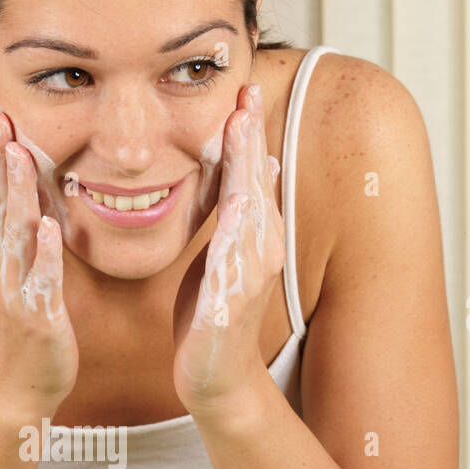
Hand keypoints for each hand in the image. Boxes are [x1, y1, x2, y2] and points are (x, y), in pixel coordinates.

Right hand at [0, 108, 78, 413]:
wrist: (17, 388)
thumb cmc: (20, 326)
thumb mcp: (9, 269)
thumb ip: (4, 226)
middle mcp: (0, 265)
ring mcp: (16, 290)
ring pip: (15, 235)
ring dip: (16, 194)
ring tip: (17, 154)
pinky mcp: (37, 316)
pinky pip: (42, 281)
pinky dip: (44, 255)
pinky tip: (49, 228)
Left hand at [172, 84, 284, 416]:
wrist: (214, 377)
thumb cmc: (209, 322)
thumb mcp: (217, 259)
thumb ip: (227, 222)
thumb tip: (244, 182)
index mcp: (252, 237)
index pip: (251, 175)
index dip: (246, 136)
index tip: (239, 95)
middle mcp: (260, 248)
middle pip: (257, 181)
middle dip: (252, 135)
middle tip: (246, 90)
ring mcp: (252, 271)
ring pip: (252, 205)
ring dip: (248, 164)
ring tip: (242, 124)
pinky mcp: (235, 295)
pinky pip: (235, 249)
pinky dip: (235, 218)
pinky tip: (237, 194)